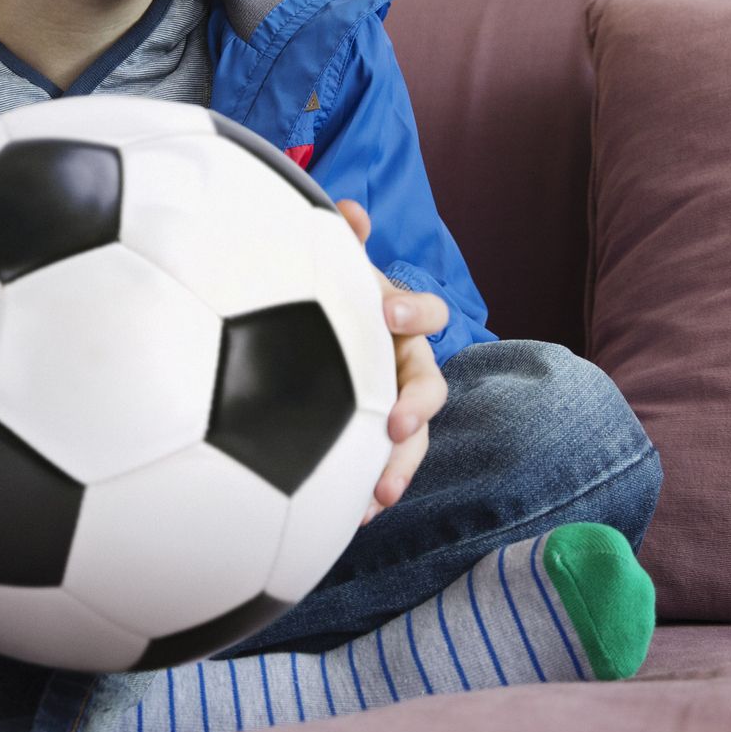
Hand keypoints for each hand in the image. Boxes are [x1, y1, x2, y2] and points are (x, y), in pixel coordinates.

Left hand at [335, 200, 449, 526]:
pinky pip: (381, 469)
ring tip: (379, 500)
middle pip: (429, 388)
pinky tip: (350, 519)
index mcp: (397, 320)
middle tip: (397, 425)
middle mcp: (403, 364)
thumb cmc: (322, 298)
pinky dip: (370, 492)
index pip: (425, 314)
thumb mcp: (331, 269)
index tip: (386, 314)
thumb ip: (339, 240)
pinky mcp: (371, 441)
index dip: (413, 312)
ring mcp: (391, 405)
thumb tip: (350, 212)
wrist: (302, 334)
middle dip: (417, 408)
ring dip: (400, 468)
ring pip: (411, 439)